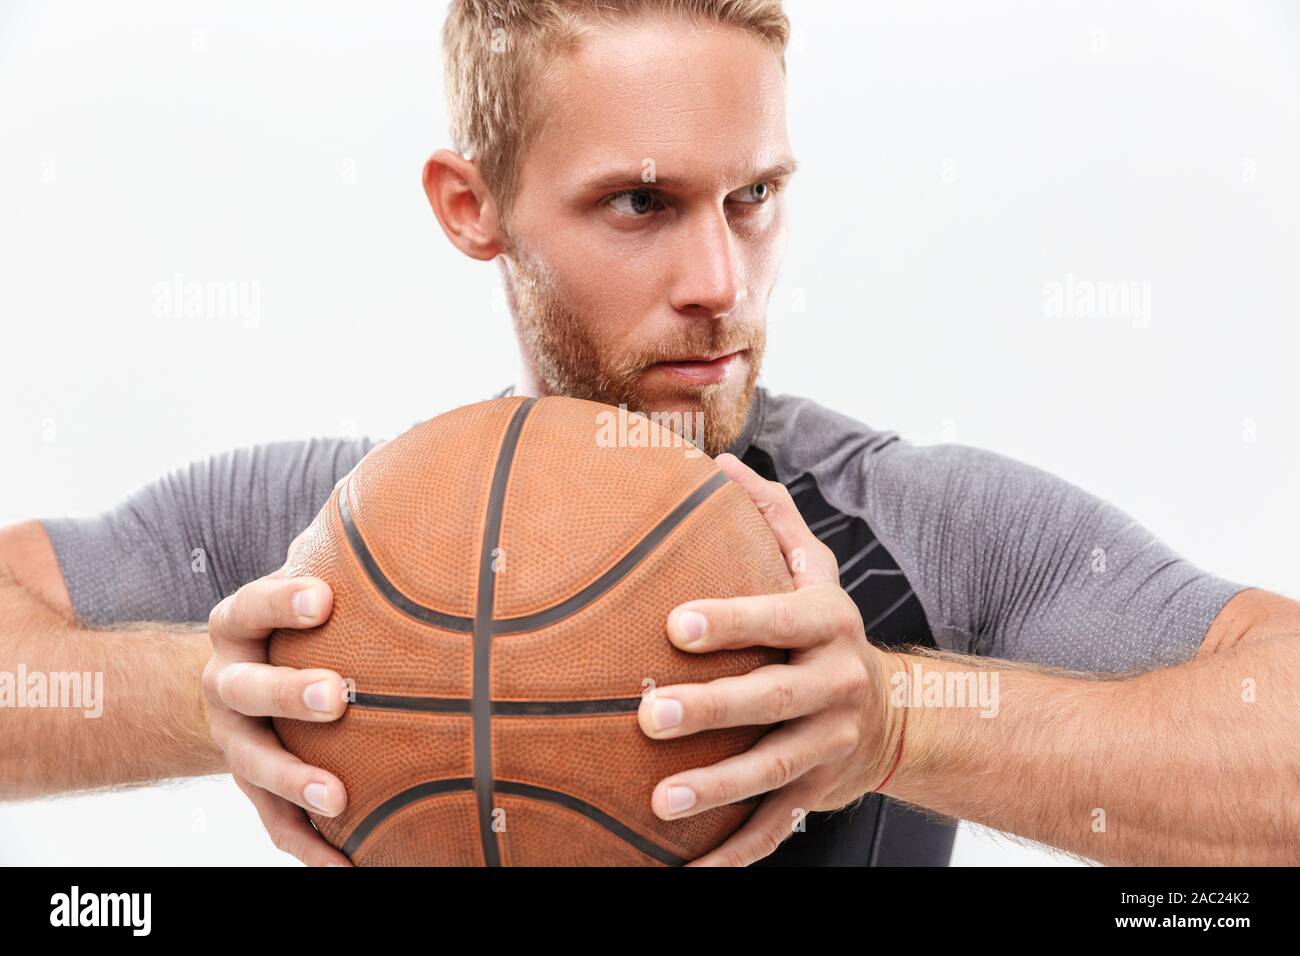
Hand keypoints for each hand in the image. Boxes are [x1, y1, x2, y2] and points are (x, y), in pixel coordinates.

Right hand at [201, 444, 384, 865]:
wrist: (247, 684)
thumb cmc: (305, 626)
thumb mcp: (315, 578)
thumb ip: (355, 547)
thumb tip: (437, 482)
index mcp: (239, 625)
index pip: (249, 606)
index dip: (280, 600)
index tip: (324, 596)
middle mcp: (226, 683)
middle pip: (245, 690)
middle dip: (288, 692)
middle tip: (338, 695)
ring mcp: (233, 742)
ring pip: (252, 766)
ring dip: (293, 783)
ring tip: (340, 800)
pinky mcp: (251, 790)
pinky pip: (274, 827)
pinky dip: (310, 848)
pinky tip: (354, 866)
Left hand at [637, 453, 903, 866]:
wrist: (891, 712)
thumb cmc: (824, 628)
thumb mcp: (812, 568)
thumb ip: (770, 516)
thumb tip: (719, 462)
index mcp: (827, 622)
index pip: (778, 618)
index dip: (732, 620)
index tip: (675, 623)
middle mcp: (835, 683)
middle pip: (771, 698)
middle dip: (711, 709)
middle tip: (648, 714)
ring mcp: (829, 742)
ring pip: (774, 770)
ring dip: (718, 788)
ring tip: (660, 800)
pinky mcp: (819, 791)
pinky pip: (778, 825)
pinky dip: (737, 851)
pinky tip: (691, 869)